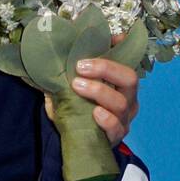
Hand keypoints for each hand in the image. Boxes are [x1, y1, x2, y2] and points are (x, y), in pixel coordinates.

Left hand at [43, 33, 139, 147]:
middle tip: (80, 66)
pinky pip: (116, 127)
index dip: (122, 48)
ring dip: (98, 91)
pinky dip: (107, 119)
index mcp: (119, 84)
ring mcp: (124, 118)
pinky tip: (95, 113)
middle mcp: (127, 98)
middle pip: (129, 78)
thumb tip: (50, 55)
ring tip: (77, 85)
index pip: (126, 61)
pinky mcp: (116, 136)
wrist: (77, 142)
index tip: (112, 37)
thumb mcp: (69, 90)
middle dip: (106, 69)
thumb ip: (64, 74)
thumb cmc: (77, 111)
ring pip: (121, 102)